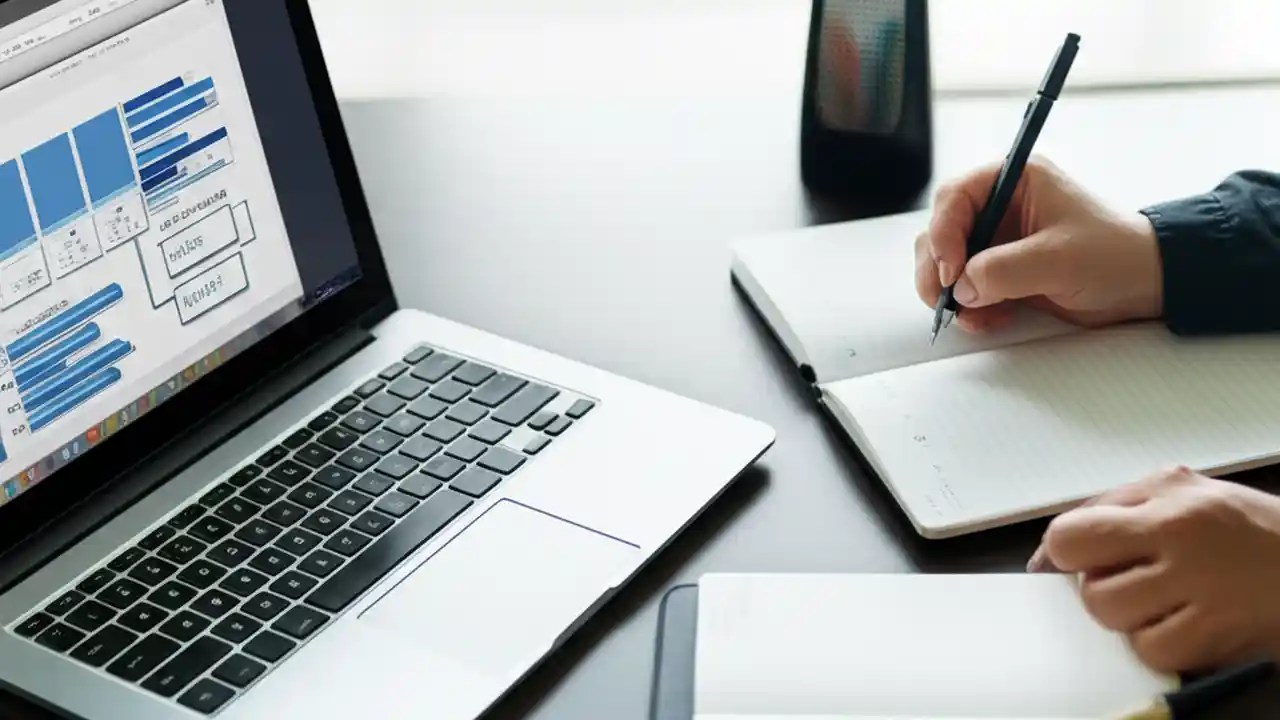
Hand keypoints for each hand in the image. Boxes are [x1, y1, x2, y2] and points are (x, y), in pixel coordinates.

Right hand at [915, 156, 1164, 333]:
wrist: (1146, 285)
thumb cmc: (1114, 256)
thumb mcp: (1058, 258)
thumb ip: (1004, 270)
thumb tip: (961, 287)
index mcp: (1015, 180)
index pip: (955, 197)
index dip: (943, 232)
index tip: (951, 270)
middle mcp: (1000, 206)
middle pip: (940, 231)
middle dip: (937, 268)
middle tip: (947, 300)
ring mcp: (998, 240)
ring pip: (946, 262)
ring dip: (950, 292)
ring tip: (972, 315)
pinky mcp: (1001, 271)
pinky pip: (964, 288)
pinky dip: (968, 308)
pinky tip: (989, 319)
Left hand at [1027, 467, 1279, 673]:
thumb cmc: (1245, 526)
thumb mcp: (1183, 491)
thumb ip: (1111, 509)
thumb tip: (1048, 556)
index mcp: (1165, 498)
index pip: (1070, 533)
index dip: (1068, 553)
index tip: (1083, 560)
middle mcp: (1180, 539)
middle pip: (1089, 586)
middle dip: (1097, 588)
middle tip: (1131, 581)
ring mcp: (1202, 589)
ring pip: (1115, 619)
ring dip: (1128, 617)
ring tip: (1162, 602)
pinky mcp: (1221, 631)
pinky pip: (1153, 651)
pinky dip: (1160, 644)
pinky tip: (1184, 624)